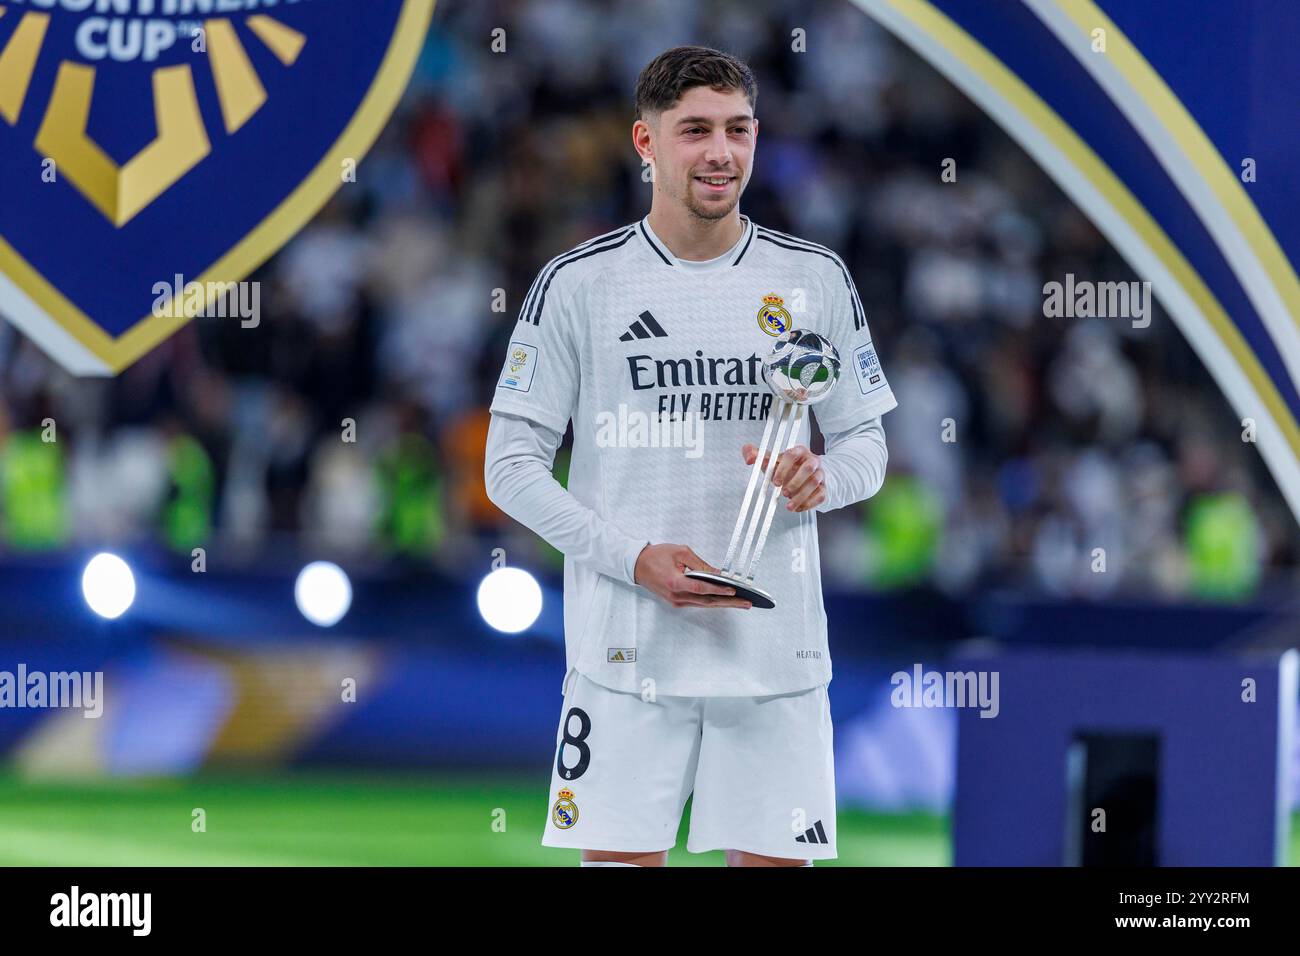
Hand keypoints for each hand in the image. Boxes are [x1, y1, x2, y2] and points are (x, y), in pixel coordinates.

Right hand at [633, 543, 752, 608]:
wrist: (637, 565)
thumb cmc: (655, 556)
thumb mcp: (680, 552)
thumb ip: (700, 563)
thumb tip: (718, 572)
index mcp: (674, 582)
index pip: (700, 588)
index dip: (718, 589)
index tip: (733, 590)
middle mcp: (676, 595)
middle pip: (707, 601)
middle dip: (729, 602)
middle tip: (746, 602)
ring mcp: (676, 601)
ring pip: (704, 604)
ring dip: (724, 603)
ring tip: (741, 602)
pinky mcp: (677, 602)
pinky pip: (698, 603)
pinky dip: (713, 601)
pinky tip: (725, 599)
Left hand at [740, 443, 825, 512]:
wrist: (806, 476)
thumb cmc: (786, 467)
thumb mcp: (772, 461)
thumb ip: (759, 457)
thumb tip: (749, 458)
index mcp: (798, 451)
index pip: (792, 455)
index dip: (783, 468)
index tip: (775, 482)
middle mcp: (812, 460)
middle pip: (808, 468)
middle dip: (795, 482)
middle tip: (783, 493)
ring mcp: (820, 474)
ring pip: (814, 483)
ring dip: (801, 495)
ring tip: (789, 505)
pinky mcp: (824, 487)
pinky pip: (820, 495)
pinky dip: (808, 504)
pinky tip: (797, 508)